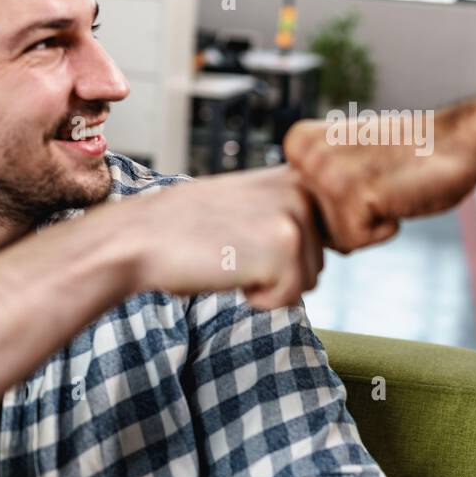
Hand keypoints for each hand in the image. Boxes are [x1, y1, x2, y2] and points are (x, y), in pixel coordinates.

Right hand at [132, 166, 323, 309]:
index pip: (324, 235)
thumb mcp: (249, 203)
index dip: (285, 254)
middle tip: (232, 248)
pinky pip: (289, 299)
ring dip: (268, 284)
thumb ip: (288, 210)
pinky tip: (228, 272)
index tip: (248, 241)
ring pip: (308, 282)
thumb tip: (334, 239)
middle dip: (278, 271)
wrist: (141, 238)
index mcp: (294, 176)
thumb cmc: (189, 230)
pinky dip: (258, 300)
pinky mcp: (286, 248)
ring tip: (230, 256)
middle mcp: (301, 189)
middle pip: (318, 262)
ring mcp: (295, 216)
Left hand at [283, 116, 475, 252]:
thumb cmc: (406, 155)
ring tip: (387, 187)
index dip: (337, 208)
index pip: (299, 211)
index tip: (362, 177)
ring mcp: (326, 174)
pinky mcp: (351, 194)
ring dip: (367, 224)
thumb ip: (311, 183)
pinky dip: (383, 230)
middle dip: (349, 219)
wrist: (454, 142)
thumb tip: (291, 223)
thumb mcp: (342, 159)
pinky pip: (356, 242)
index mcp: (297, 143)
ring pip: (334, 239)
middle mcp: (304, 155)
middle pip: (312, 228)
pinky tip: (396, 197)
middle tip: (378, 182)